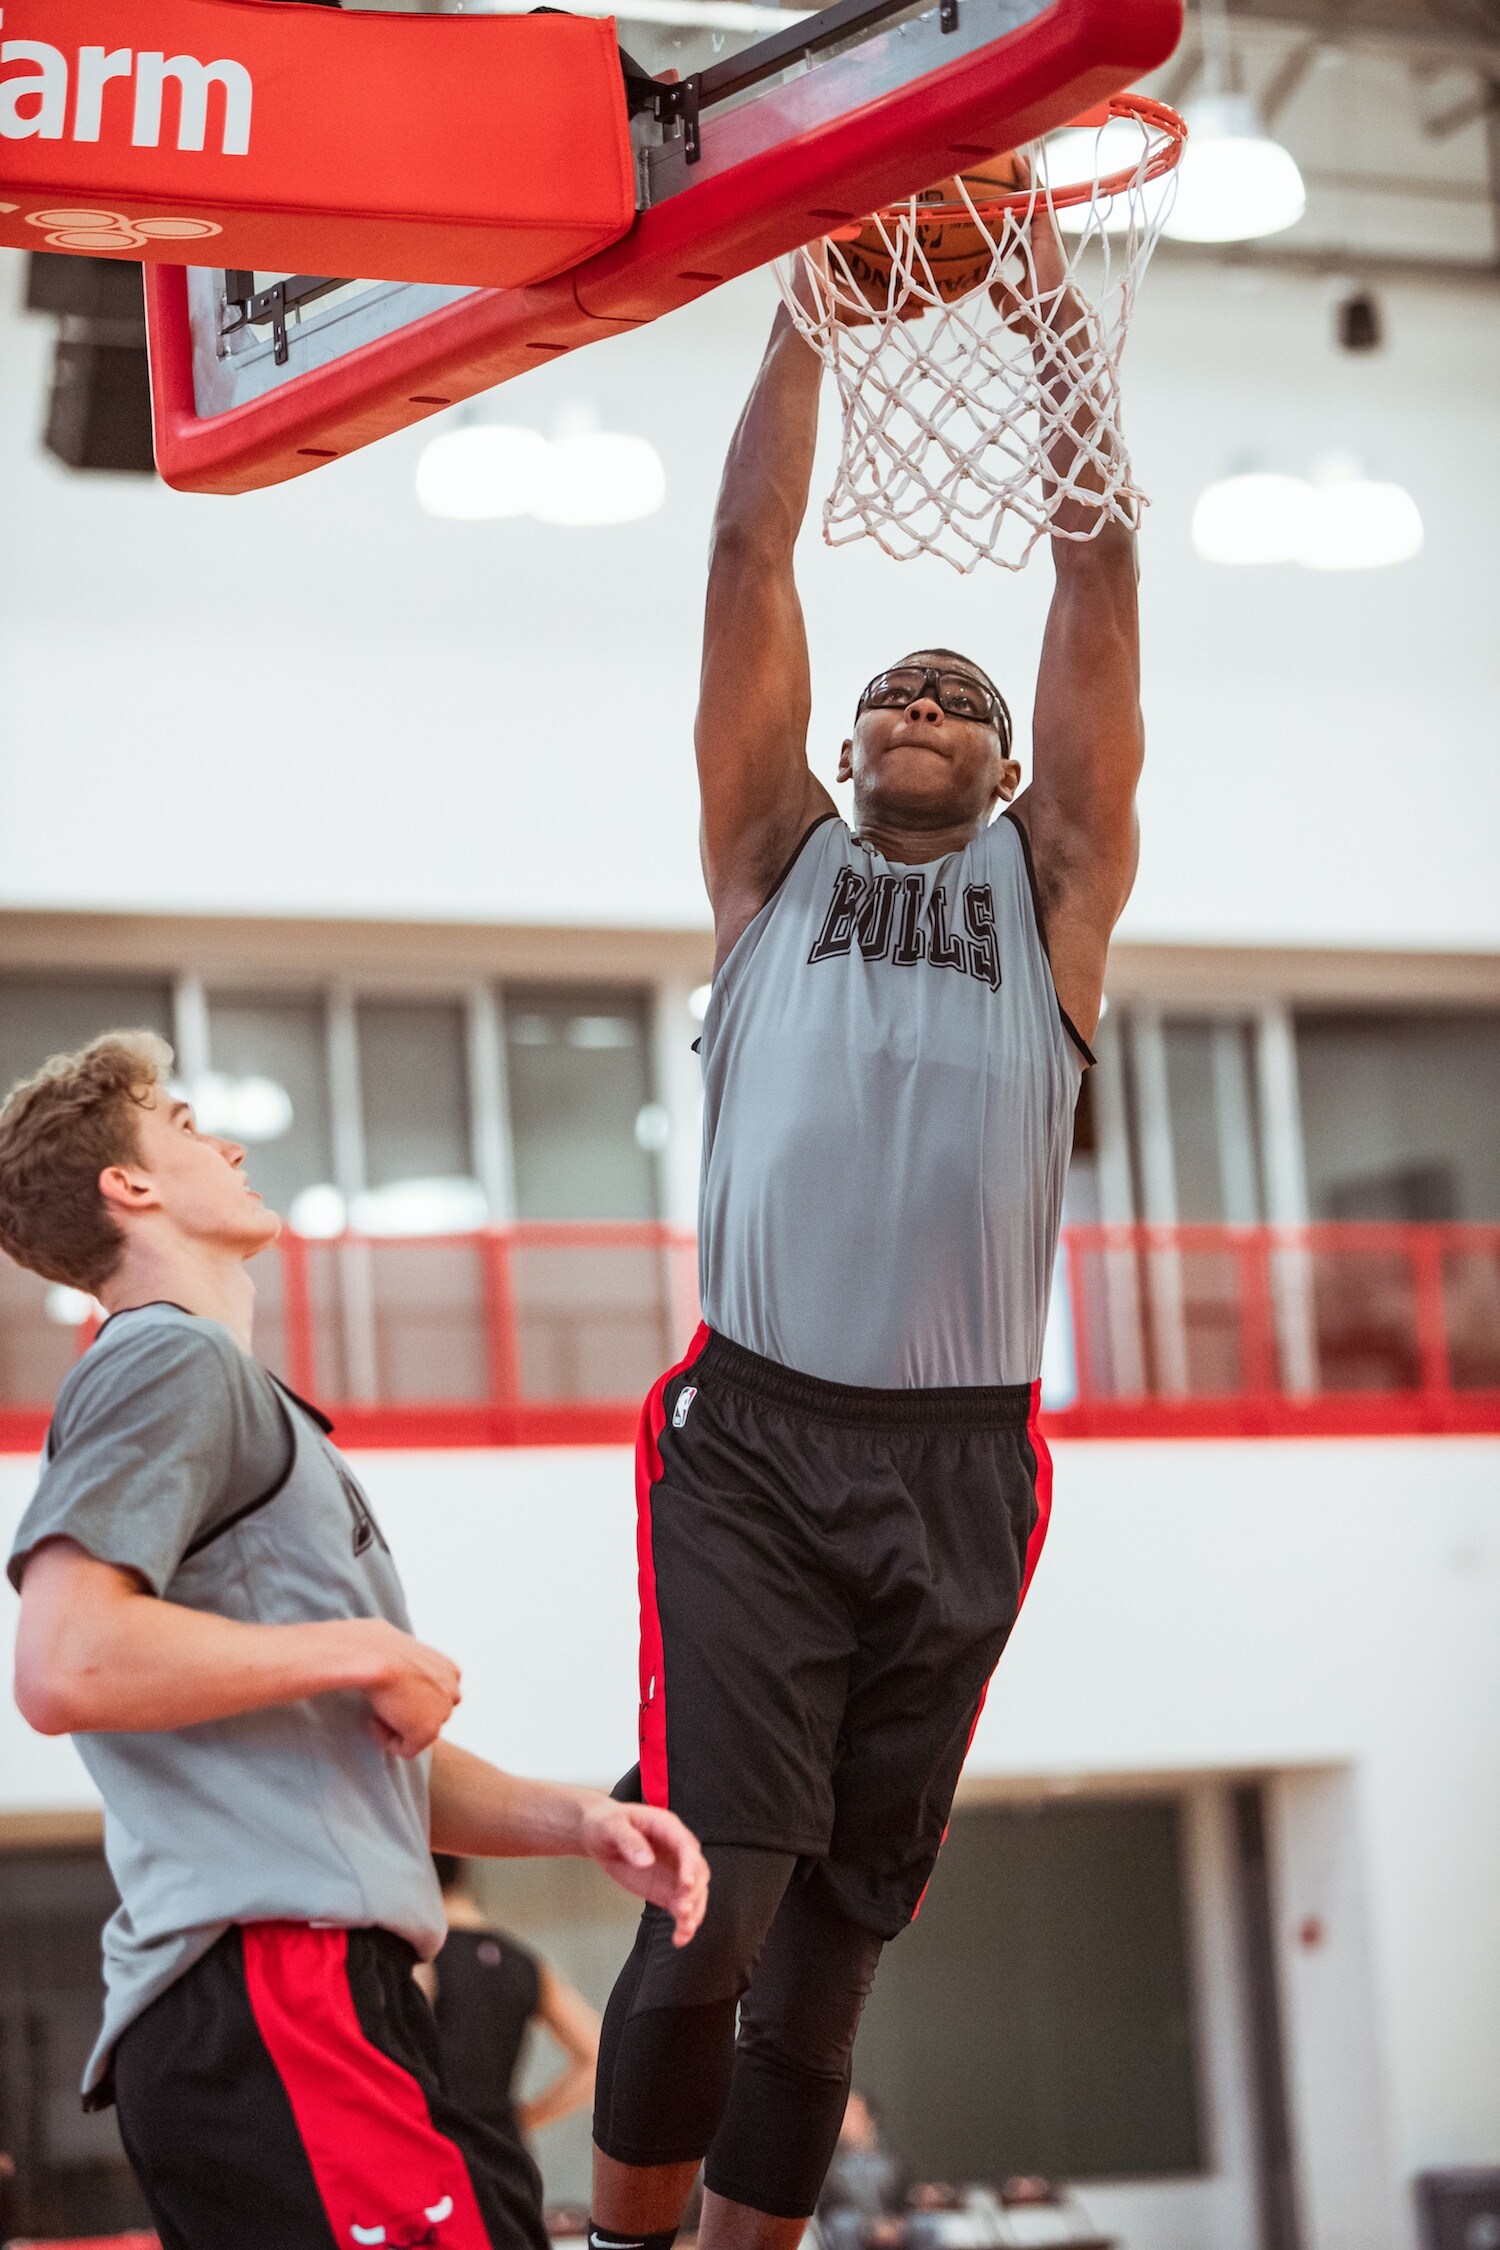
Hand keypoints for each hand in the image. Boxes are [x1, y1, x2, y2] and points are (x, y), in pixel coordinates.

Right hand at [351, 1619, 461, 1757]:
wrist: (375, 1655)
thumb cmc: (379, 1649)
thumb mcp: (401, 1653)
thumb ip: (410, 1669)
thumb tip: (398, 1673)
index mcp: (449, 1671)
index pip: (434, 1697)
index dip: (408, 1700)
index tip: (390, 1693)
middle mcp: (452, 1691)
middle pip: (428, 1716)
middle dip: (406, 1714)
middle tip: (384, 1703)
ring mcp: (442, 1712)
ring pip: (417, 1733)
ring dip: (397, 1725)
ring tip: (379, 1709)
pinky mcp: (427, 1732)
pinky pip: (406, 1749)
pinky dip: (387, 1739)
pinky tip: (375, 1719)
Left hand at [579, 1798, 708, 1946]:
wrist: (600, 1836)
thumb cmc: (607, 1824)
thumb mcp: (613, 1826)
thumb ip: (629, 1841)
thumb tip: (645, 1860)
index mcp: (668, 1828)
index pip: (687, 1846)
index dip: (690, 1865)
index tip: (687, 1883)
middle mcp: (678, 1851)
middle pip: (698, 1872)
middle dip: (695, 1892)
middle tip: (684, 1909)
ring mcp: (675, 1872)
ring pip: (695, 1893)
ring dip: (694, 1912)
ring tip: (685, 1930)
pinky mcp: (668, 1891)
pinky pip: (681, 1908)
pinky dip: (684, 1924)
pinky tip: (680, 1939)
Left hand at [988, 156, 1079, 350]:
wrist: (1047, 322)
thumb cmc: (1031, 316)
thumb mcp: (1005, 298)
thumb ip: (996, 285)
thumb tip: (984, 277)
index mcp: (1032, 254)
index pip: (1019, 225)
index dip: (1009, 208)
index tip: (997, 193)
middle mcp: (1041, 242)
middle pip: (1029, 207)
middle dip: (1020, 186)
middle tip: (1009, 163)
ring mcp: (1047, 237)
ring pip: (1035, 201)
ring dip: (1025, 178)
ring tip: (1015, 157)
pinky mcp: (1049, 235)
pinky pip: (1038, 203)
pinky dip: (1030, 184)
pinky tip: (1021, 166)